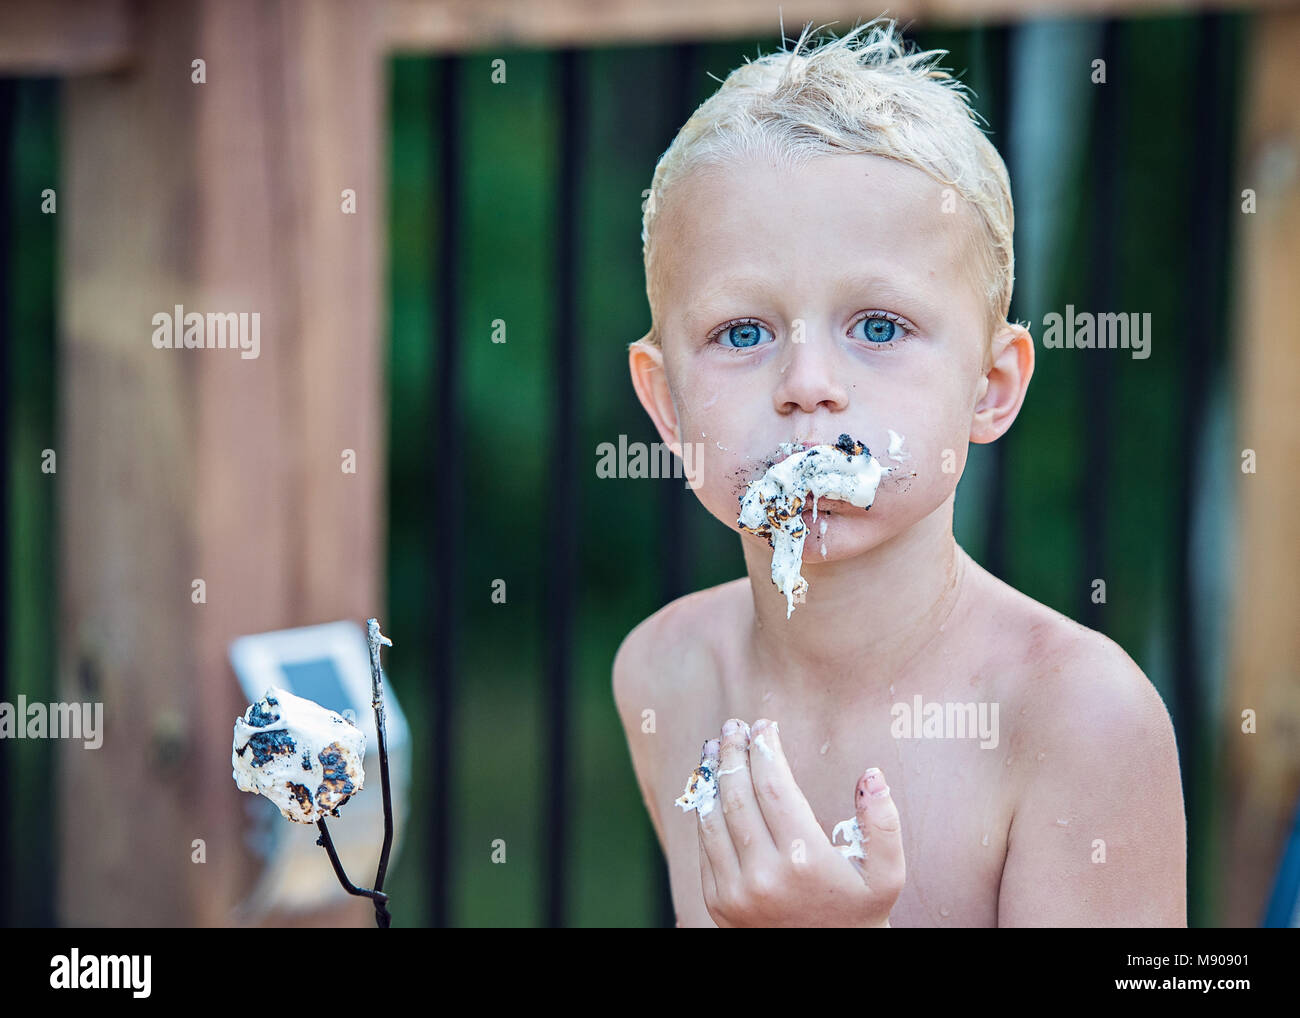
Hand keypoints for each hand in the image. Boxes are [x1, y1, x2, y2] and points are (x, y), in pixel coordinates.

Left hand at [696, 717, 904, 926]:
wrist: (825, 965)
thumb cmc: (859, 912)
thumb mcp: (887, 874)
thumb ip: (883, 823)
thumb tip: (872, 774)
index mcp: (805, 859)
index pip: (773, 786)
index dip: (765, 749)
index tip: (764, 725)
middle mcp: (764, 874)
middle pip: (738, 795)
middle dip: (734, 753)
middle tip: (734, 726)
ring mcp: (736, 890)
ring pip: (714, 817)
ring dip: (712, 776)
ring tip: (716, 748)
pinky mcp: (718, 902)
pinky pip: (706, 844)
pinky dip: (705, 809)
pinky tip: (711, 787)